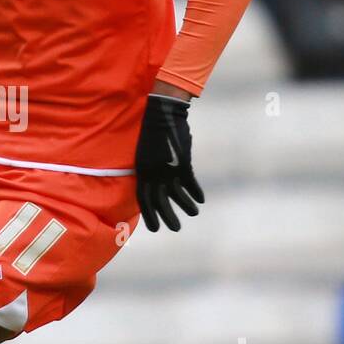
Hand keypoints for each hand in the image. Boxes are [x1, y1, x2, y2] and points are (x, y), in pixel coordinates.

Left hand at [134, 93, 204, 231]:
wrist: (162, 114)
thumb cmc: (152, 132)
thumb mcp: (144, 153)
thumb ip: (149, 169)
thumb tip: (156, 184)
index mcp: (142, 171)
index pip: (143, 199)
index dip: (149, 215)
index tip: (154, 228)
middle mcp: (154, 173)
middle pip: (160, 202)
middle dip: (167, 217)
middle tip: (175, 229)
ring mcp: (168, 169)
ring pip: (178, 195)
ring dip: (186, 206)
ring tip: (193, 214)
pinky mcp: (182, 163)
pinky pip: (190, 183)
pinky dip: (196, 192)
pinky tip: (201, 200)